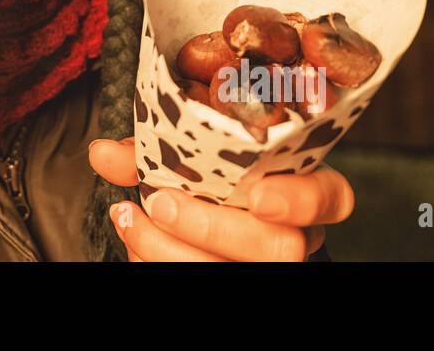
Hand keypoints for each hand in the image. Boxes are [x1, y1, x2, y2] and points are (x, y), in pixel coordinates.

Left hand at [88, 137, 352, 260]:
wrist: (204, 224)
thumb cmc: (207, 180)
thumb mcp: (191, 156)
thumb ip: (156, 150)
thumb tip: (102, 152)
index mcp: (297, 189)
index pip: (330, 197)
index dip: (301, 200)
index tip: (259, 196)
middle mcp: (292, 235)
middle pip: (277, 246)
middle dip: (211, 226)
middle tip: (159, 201)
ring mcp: (264, 266)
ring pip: (237, 273)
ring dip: (170, 250)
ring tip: (130, 218)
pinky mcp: (233, 279)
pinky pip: (201, 283)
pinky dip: (154, 261)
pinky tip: (132, 239)